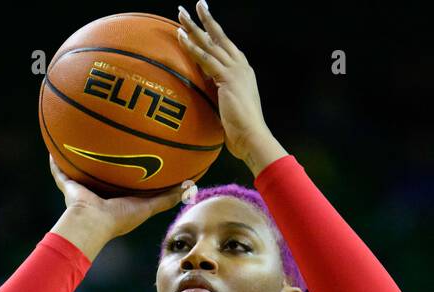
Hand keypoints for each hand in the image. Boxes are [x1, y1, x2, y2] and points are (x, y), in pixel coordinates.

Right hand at [48, 154, 188, 242]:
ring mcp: (83, 190)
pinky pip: (60, 171)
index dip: (132, 168)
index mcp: (117, 199)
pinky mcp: (69, 187)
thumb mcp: (148, 206)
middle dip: (106, 159)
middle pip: (103, 173)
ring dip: (81, 156)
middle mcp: (99, 194)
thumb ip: (167, 197)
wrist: (92, 223)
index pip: (125, 181)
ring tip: (82, 136)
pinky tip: (53, 145)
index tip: (138, 153)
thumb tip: (190, 185)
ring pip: (82, 170)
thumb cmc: (119, 218)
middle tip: (111, 140)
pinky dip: (55, 161)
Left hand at [175, 1, 281, 171]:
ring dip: (194, 27)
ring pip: (210, 43)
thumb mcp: (230, 108)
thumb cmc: (242, 131)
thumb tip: (207, 94)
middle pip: (219, 38)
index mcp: (243, 72)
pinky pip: (205, 58)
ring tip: (180, 13)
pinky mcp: (227, 78)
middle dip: (206, 20)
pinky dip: (192, 47)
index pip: (227, 47)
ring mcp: (235, 70)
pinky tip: (181, 36)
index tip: (205, 21)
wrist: (253, 137)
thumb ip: (220, 95)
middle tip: (195, 5)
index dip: (216, 33)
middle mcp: (241, 66)